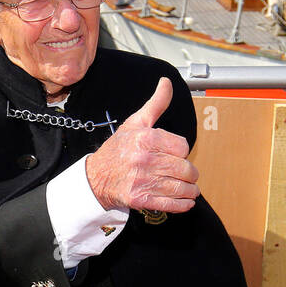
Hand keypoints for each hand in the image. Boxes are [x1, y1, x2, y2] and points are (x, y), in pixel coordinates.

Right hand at [84, 77, 197, 212]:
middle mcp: (144, 160)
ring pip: (181, 187)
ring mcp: (142, 181)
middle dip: (189, 173)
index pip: (183, 147)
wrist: (96, 177)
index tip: (176, 154)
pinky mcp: (140, 199)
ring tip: (188, 188)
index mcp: (146, 139)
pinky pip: (171, 204)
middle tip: (185, 173)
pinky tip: (184, 201)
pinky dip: (182, 204)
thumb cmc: (118, 149)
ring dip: (189, 190)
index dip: (181, 151)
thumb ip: (156, 104)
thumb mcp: (135, 122)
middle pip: (185, 169)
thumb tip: (166, 83)